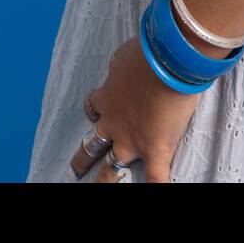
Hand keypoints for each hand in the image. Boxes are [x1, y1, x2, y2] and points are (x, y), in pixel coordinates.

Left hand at [70, 35, 201, 183]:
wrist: (168, 60)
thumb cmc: (146, 51)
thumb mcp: (125, 54)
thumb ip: (122, 65)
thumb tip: (125, 65)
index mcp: (108, 96)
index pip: (94, 106)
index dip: (95, 111)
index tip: (96, 112)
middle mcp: (115, 122)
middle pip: (93, 143)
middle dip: (83, 157)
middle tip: (75, 168)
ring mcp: (133, 139)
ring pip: (113, 167)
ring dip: (106, 180)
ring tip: (99, 187)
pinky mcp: (156, 149)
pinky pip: (156, 177)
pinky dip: (157, 187)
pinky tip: (157, 191)